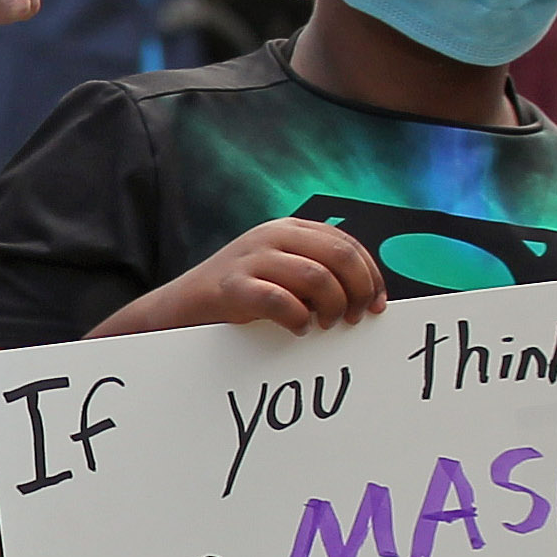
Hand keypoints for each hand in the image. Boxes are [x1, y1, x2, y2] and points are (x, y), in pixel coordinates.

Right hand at [154, 219, 387, 334]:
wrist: (179, 308)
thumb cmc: (239, 296)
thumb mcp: (280, 272)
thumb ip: (316, 271)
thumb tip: (368, 296)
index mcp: (290, 229)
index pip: (347, 243)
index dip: (371, 275)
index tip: (377, 306)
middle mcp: (272, 236)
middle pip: (340, 256)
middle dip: (358, 290)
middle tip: (354, 318)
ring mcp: (251, 258)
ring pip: (317, 276)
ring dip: (332, 306)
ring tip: (325, 325)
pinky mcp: (232, 286)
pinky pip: (281, 300)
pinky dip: (298, 318)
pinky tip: (298, 328)